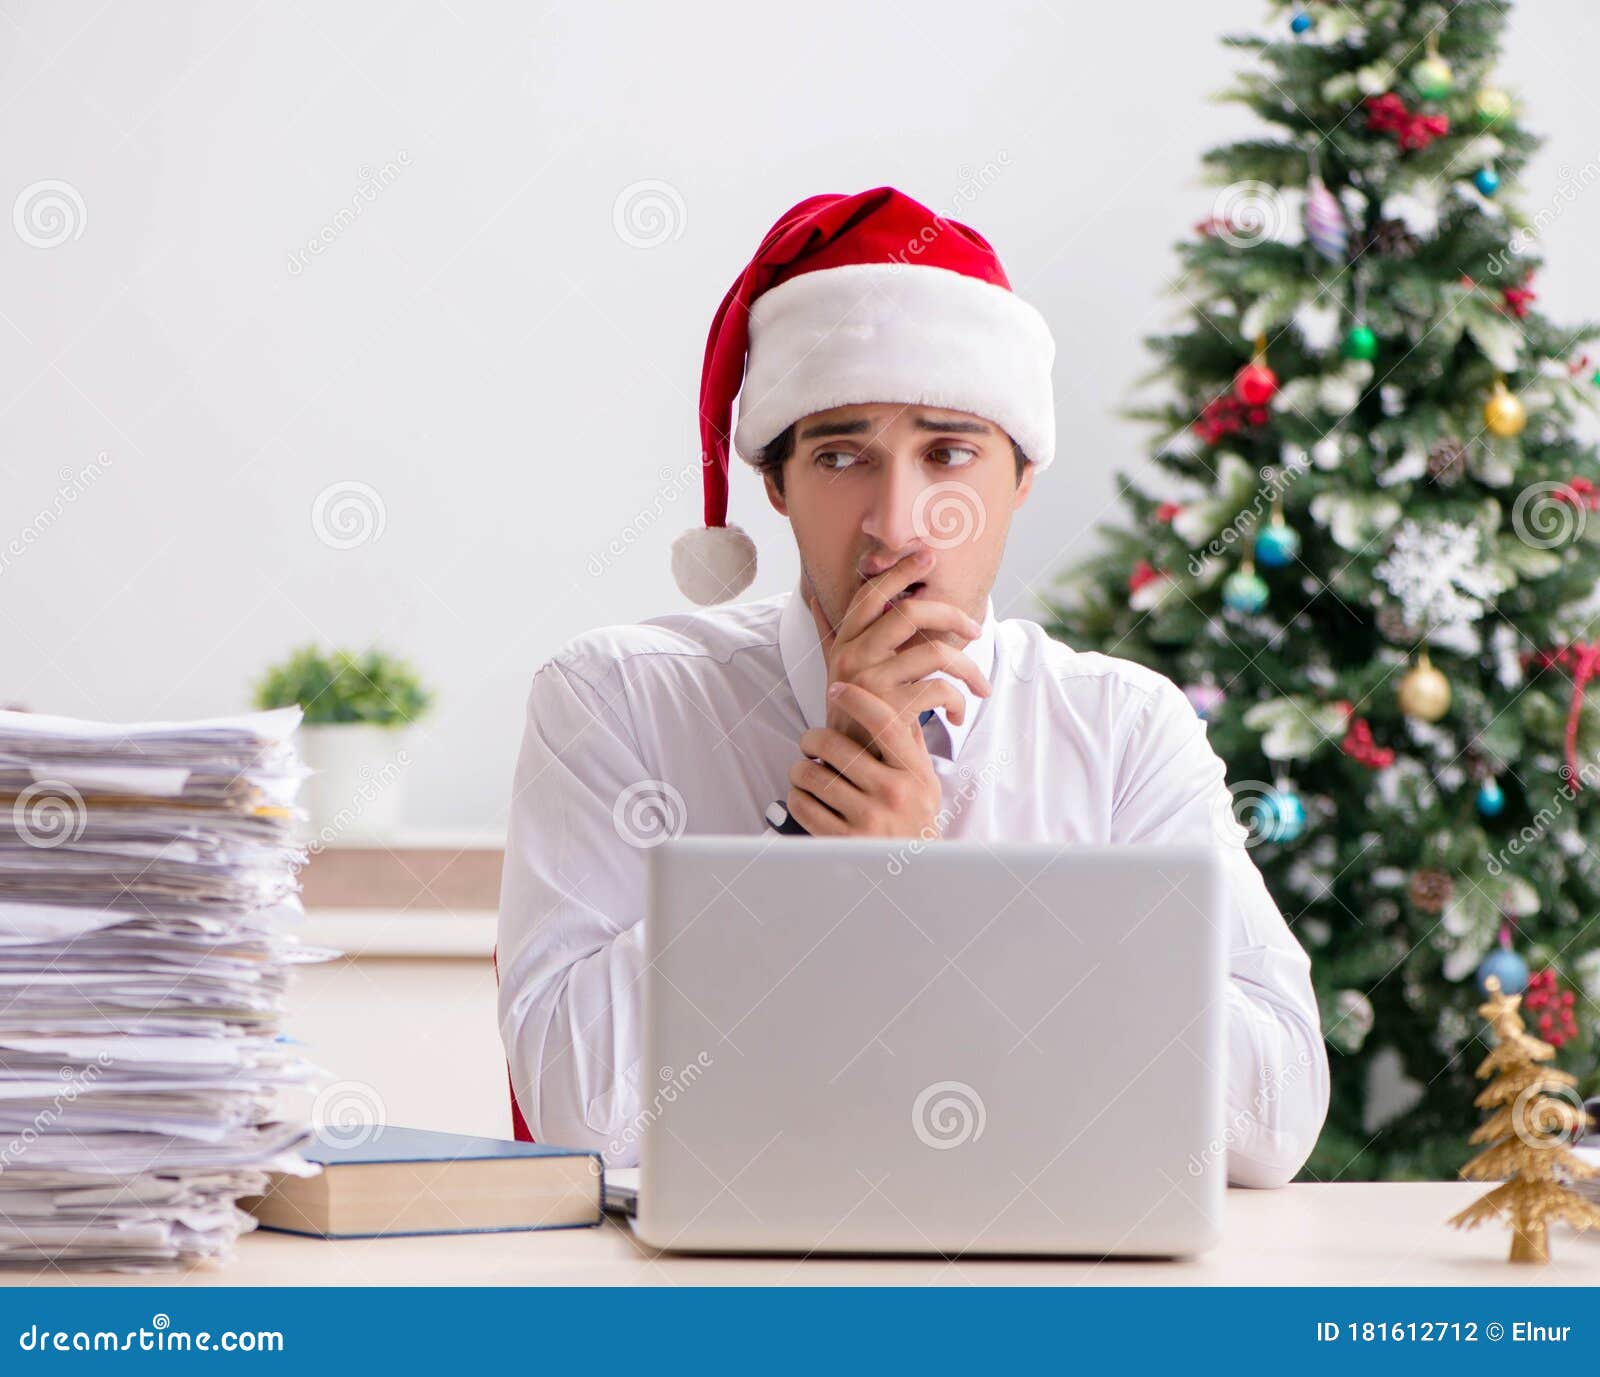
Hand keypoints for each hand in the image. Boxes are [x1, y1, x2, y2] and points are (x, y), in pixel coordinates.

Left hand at [785, 684, 943, 837]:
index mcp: (913, 772)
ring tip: (806, 772)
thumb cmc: (917, 821)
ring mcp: (869, 818)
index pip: (885, 723)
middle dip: (812, 739)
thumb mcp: (925, 782)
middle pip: (835, 746)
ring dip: (800, 769)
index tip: (838, 689)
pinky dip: (796, 797)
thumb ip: (910, 746)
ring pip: (812, 774)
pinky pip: (803, 805)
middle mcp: (893, 793)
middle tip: (810, 743)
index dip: (858, 700)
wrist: (919, 872)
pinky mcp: (844, 841)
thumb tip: (902, 703)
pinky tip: (805, 796)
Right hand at [805, 551, 989, 757]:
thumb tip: (813, 600)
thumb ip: (830, 636)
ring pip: (935, 653)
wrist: (850, 770)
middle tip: (976, 628)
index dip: (899, 570)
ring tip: (981, 686)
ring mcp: (870, 683)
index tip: (927, 555)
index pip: (870, 593)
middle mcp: (852, 657)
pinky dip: (959, 702)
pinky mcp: (889, 710)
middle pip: (909, 613)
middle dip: (951, 613)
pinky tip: (958, 715)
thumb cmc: (851, 719)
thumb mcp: (836, 674)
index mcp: (843, 644)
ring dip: (969, 668)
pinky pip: (940, 690)